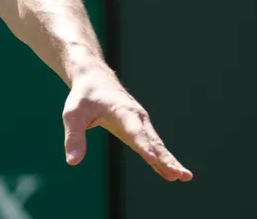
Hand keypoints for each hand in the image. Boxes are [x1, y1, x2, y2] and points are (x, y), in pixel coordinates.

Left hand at [63, 68, 192, 181]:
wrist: (95, 78)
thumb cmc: (83, 96)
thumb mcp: (72, 114)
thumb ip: (74, 136)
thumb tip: (72, 162)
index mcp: (121, 109)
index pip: (133, 130)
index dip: (141, 144)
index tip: (151, 158)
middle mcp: (136, 116)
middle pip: (153, 141)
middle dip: (166, 158)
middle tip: (180, 174)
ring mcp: (141, 123)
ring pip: (157, 145)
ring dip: (169, 161)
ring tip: (183, 177)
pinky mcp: (139, 130)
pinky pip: (153, 146)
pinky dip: (162, 159)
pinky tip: (171, 174)